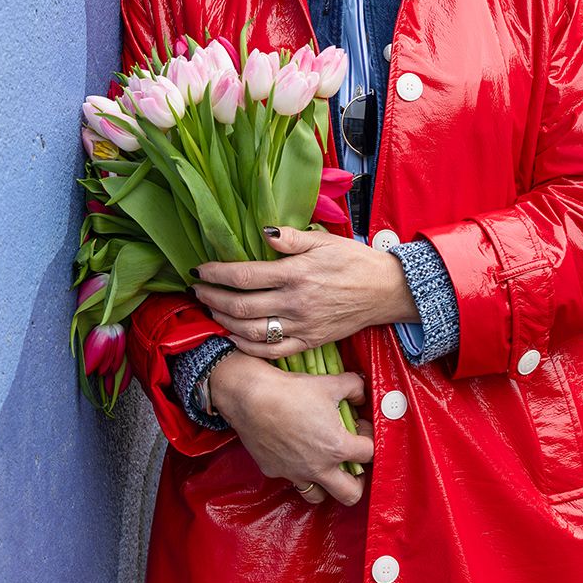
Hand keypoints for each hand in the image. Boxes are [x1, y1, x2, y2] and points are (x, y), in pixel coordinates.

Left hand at [192, 226, 418, 358]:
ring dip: (224, 321)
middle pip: (241, 305)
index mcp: (297, 273)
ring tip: (211, 310)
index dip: (216, 274)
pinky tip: (234, 336)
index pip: (244, 275)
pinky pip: (272, 350)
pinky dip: (248, 346)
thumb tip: (264, 231)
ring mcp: (302, 325)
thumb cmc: (355, 261)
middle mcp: (296, 302)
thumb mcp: (325, 241)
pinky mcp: (310, 341)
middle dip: (212, 298)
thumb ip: (292, 238)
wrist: (386, 290)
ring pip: (251, 331)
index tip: (199, 270)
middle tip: (196, 291)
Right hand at [209, 350, 373, 505]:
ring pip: (318, 496)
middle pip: (351, 493)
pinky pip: (290, 479)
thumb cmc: (292, 391)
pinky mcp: (274, 471)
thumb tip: (361, 395)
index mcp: (338, 447)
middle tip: (353, 463)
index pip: (369, 454)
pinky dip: (296, 470)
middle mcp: (319, 467)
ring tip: (325, 466)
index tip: (361, 429)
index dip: (370, 439)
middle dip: (357, 481)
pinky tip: (294, 452)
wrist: (251, 398)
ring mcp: (295, 473)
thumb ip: (354, 388)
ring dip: (326, 484)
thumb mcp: (331, 383)